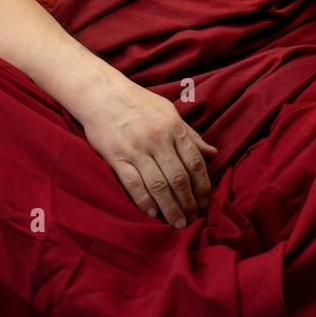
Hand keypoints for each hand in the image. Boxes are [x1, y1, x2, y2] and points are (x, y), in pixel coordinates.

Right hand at [82, 82, 218, 227]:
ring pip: (159, 186)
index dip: (203, 186)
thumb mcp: (169, 112)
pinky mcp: (116, 157)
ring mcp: (136, 149)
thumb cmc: (138, 103)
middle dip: (189, 202)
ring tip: (178, 222)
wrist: (102, 94)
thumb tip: (213, 153)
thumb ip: (190, 135)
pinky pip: (133, 185)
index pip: (195, 162)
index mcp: (173, 128)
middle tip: (193, 218)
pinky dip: (145, 202)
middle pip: (179, 178)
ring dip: (170, 208)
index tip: (205, 202)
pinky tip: (152, 213)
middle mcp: (157, 139)